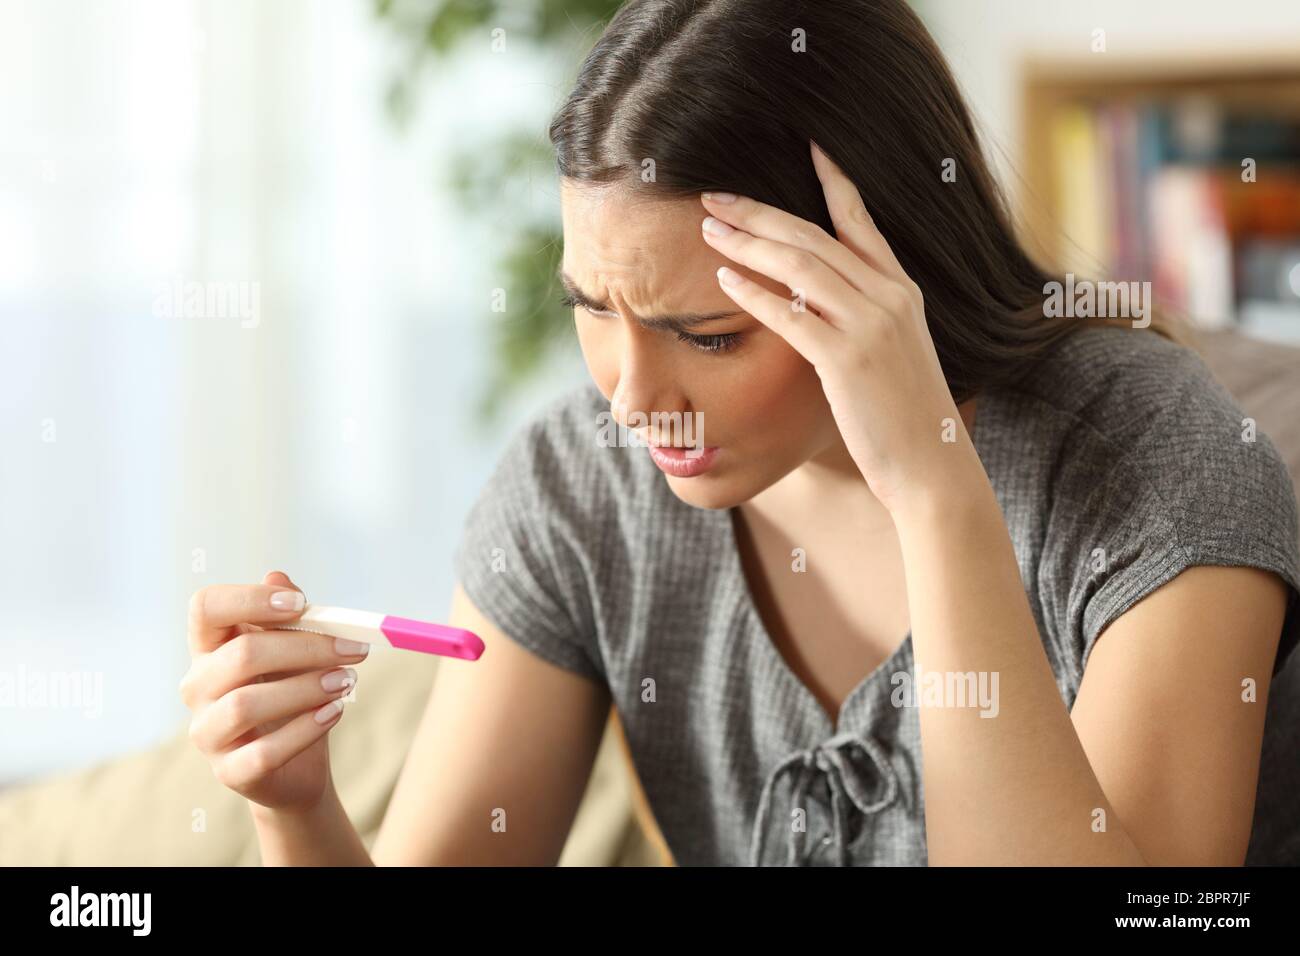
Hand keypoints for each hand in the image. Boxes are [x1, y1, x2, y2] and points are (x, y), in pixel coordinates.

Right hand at [180, 570, 367, 812]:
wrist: (298, 767)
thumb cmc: (294, 696)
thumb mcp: (298, 653)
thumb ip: (290, 618)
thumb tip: (279, 576)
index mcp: (210, 648)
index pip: (206, 607)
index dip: (250, 599)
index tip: (302, 603)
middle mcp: (198, 687)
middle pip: (241, 654)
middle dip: (306, 647)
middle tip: (355, 647)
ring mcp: (208, 732)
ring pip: (246, 704)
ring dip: (306, 688)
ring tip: (348, 681)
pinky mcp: (229, 772)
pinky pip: (264, 752)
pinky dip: (306, 729)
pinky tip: (335, 712)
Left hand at [699, 139, 981, 515]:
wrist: (931, 466)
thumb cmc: (903, 418)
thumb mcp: (894, 354)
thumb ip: (862, 319)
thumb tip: (816, 305)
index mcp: (903, 291)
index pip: (861, 221)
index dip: (834, 180)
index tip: (808, 145)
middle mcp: (890, 297)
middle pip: (815, 237)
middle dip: (760, 212)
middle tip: (716, 195)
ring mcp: (871, 326)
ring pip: (800, 266)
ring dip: (748, 242)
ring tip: (709, 228)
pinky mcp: (848, 359)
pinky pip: (792, 315)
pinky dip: (755, 293)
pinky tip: (724, 280)